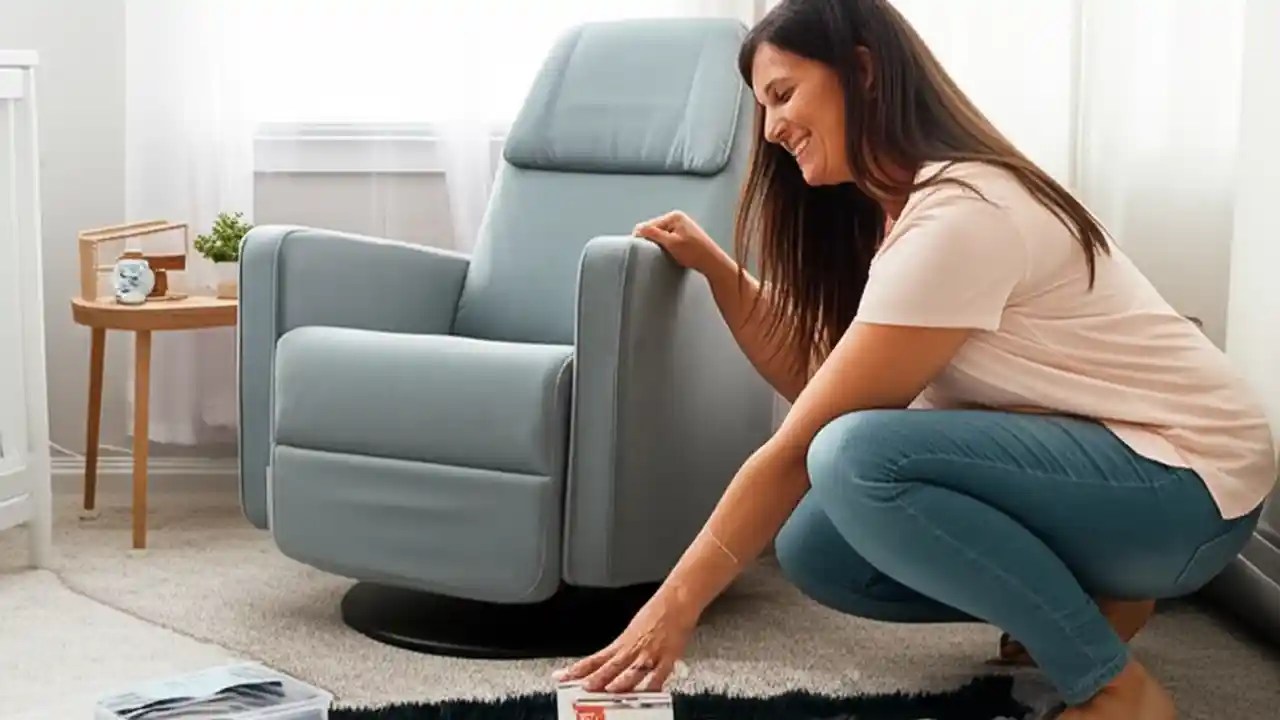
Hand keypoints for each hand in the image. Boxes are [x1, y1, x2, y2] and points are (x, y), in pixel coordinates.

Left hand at [553, 589, 698, 693]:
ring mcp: (650, 654)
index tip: (563, 676)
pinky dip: (652, 684)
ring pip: (632, 671)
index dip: (579, 668)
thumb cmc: (658, 611)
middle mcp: (633, 649)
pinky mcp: (668, 656)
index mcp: (622, 642)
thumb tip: (609, 664)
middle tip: (583, 687)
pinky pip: (659, 674)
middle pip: (610, 667)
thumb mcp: (633, 630)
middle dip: (596, 678)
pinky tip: (646, 692)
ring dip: (620, 681)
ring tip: (608, 690)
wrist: (676, 599)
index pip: (595, 658)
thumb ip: (623, 650)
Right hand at [633, 211, 728, 275]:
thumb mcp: (671, 243)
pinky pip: (668, 239)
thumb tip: (638, 229)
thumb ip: (654, 234)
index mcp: (674, 216)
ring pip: (661, 235)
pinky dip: (666, 246)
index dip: (642, 236)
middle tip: (654, 253)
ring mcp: (681, 226)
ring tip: (664, 254)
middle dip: (652, 240)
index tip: (639, 249)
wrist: (712, 262)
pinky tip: (670, 253)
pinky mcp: (684, 235)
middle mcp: (678, 218)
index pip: (649, 224)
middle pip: (654, 229)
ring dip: (659, 244)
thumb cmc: (694, 253)